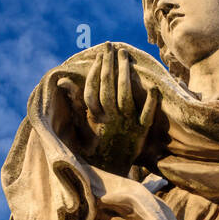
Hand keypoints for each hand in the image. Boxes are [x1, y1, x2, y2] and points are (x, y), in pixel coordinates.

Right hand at [60, 43, 158, 175]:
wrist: (111, 173)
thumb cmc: (96, 148)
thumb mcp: (82, 127)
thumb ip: (76, 105)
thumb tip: (64, 82)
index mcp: (95, 117)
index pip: (92, 88)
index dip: (95, 70)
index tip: (98, 55)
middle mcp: (110, 119)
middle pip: (109, 87)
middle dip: (109, 64)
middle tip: (110, 47)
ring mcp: (126, 125)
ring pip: (126, 95)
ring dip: (125, 74)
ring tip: (125, 56)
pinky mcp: (141, 133)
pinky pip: (147, 116)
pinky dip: (151, 103)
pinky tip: (154, 88)